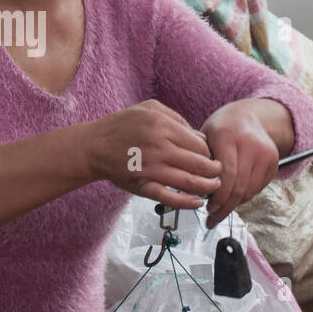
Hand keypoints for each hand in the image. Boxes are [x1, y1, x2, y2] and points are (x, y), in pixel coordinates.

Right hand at [84, 100, 221, 209]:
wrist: (93, 146)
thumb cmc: (122, 126)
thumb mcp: (149, 108)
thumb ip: (176, 118)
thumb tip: (199, 135)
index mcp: (162, 126)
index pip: (199, 143)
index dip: (210, 152)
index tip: (212, 156)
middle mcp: (158, 147)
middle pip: (199, 163)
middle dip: (215, 170)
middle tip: (219, 173)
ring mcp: (150, 168)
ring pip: (189, 181)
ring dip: (207, 187)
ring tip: (214, 187)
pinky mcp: (142, 185)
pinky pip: (168, 197)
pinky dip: (186, 202)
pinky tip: (197, 202)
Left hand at [201, 101, 281, 228]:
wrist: (248, 117)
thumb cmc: (222, 129)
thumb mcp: (204, 138)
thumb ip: (199, 163)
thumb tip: (192, 194)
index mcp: (229, 137)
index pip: (226, 176)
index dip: (218, 197)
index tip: (209, 209)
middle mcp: (251, 145)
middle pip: (239, 187)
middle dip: (225, 206)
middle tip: (214, 216)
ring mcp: (265, 153)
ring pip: (249, 191)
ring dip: (235, 204)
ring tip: (222, 209)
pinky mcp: (273, 162)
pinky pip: (258, 188)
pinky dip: (245, 196)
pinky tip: (234, 195)